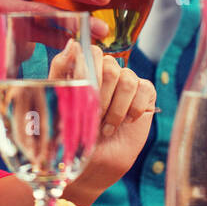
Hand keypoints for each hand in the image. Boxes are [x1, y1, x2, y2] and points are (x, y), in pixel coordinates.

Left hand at [64, 45, 156, 203]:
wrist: (95, 161)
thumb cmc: (74, 133)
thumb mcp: (61, 101)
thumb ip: (62, 71)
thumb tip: (72, 44)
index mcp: (86, 68)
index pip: (92, 52)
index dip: (90, 73)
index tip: (84, 96)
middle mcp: (107, 70)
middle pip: (111, 67)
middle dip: (102, 98)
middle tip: (95, 118)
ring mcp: (127, 80)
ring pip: (128, 80)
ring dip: (116, 109)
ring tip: (107, 127)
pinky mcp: (145, 92)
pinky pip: (145, 89)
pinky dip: (134, 109)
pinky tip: (126, 122)